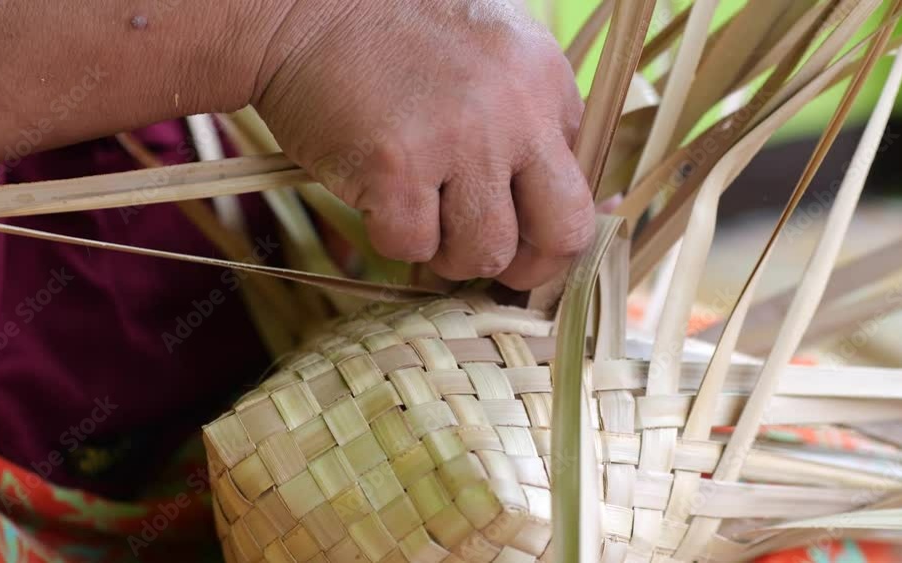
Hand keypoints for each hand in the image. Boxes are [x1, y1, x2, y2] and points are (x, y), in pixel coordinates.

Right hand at [252, 0, 594, 288]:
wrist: (301, 2)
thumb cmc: (392, 32)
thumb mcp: (493, 53)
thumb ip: (537, 119)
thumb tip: (600, 205)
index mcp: (546, 82)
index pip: (580, 188)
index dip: (542, 221)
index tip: (511, 227)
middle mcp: (517, 111)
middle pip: (564, 233)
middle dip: (529, 266)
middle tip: (489, 261)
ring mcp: (459, 140)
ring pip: (484, 253)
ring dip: (447, 254)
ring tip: (418, 214)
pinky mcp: (397, 167)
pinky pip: (410, 247)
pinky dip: (389, 236)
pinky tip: (373, 194)